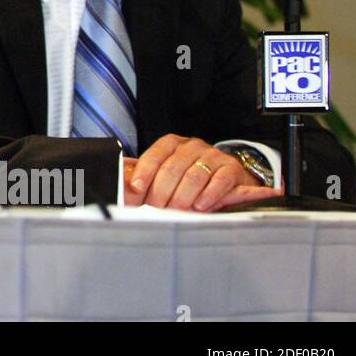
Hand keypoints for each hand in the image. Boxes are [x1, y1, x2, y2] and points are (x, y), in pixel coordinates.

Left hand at [124, 135, 282, 211]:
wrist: (227, 177)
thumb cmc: (189, 178)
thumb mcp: (168, 175)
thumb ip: (148, 180)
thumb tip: (124, 190)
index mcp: (172, 144)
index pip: (155, 155)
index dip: (144, 172)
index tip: (137, 188)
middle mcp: (192, 146)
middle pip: (173, 168)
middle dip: (162, 190)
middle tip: (157, 208)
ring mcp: (213, 155)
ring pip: (194, 176)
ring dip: (183, 196)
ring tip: (177, 211)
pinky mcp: (231, 168)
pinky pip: (218, 181)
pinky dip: (208, 196)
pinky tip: (200, 206)